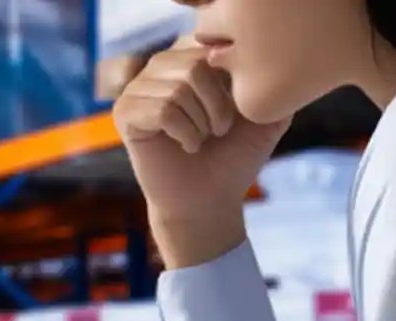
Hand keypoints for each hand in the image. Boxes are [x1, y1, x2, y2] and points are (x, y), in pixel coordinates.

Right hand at [114, 45, 290, 267]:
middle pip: (195, 66)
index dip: (230, 83)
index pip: (212, 46)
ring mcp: (137, 89)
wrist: (209, 199)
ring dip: (201, 123)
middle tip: (218, 130)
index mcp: (190, 57)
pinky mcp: (124, 113)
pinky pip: (162, 110)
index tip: (233, 113)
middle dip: (218, 104)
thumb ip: (271, 79)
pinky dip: (184, 133)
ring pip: (178, 90)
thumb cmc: (233, 157)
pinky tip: (186, 146)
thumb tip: (262, 55)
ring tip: (201, 139)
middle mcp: (160, 67)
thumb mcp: (266, 112)